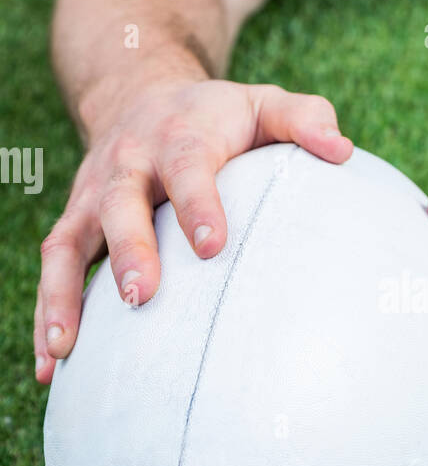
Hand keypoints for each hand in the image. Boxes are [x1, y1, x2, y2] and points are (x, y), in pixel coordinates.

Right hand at [34, 78, 351, 382]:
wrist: (143, 96)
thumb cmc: (221, 118)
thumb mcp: (265, 104)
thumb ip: (305, 119)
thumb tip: (341, 150)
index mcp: (180, 136)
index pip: (188, 165)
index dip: (197, 202)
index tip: (213, 246)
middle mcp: (128, 164)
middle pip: (120, 203)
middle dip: (128, 248)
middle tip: (141, 295)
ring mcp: (94, 197)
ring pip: (69, 243)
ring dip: (64, 295)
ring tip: (68, 347)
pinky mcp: (76, 225)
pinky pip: (56, 270)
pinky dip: (48, 315)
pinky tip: (54, 369)